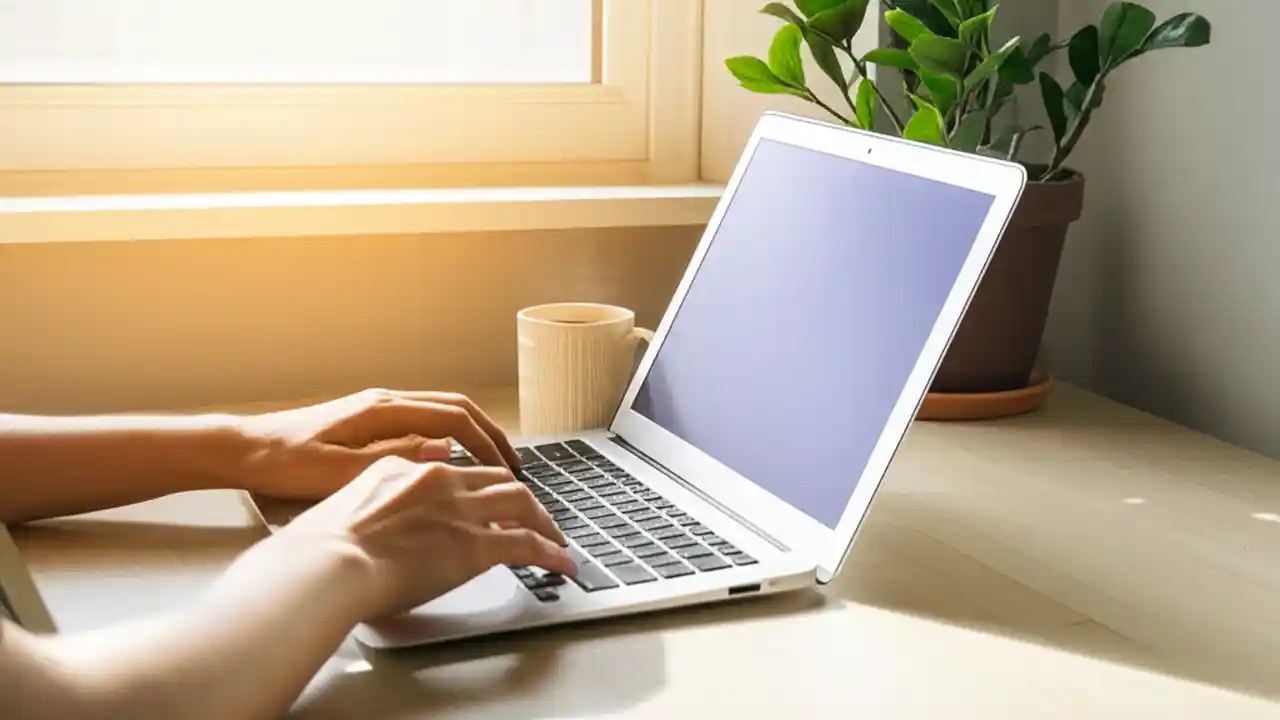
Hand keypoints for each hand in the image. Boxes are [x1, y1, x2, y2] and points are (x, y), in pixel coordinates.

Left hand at [236, 389, 520, 499]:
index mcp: (382, 411)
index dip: (486, 443)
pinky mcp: (366, 420)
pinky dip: (449, 435)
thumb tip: (445, 451)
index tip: (507, 469)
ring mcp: (375, 408)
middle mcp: (384, 402)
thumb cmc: (283, 464)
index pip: (453, 419)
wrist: (244, 450)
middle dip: (490, 434)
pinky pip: (422, 419)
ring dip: (471, 433)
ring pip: (440, 410)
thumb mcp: (340, 471)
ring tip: (491, 461)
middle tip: (513, 464)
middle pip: (455, 407)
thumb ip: (396, 461)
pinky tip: (450, 460)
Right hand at [280, 455, 573, 619]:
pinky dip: (551, 553)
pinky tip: (562, 565)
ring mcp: (460, 511)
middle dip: (519, 497)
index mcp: (404, 468)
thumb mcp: (341, 502)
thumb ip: (371, 495)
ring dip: (544, 521)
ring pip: (521, 504)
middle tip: (533, 515)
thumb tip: (381, 505)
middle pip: (496, 479)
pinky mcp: (476, 545)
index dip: (476, 486)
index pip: (455, 471)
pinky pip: (528, 544)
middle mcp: (439, 481)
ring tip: (556, 539)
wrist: (326, 564)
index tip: (485, 501)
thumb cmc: (319, 547)